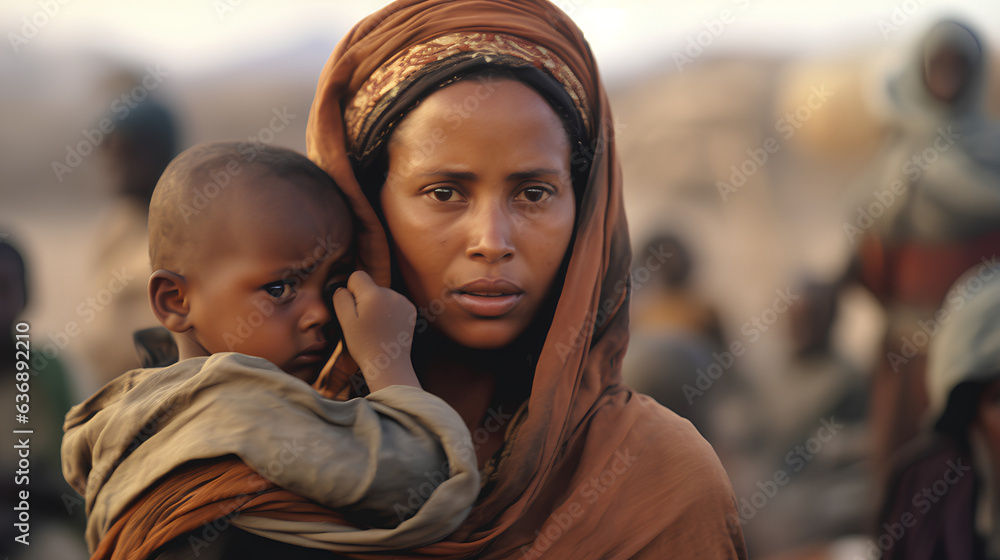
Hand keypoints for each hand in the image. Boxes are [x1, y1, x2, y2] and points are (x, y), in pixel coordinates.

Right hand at [332, 271, 419, 390]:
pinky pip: (393, 302)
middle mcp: (392, 293)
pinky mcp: (410, 310)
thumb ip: (342, 299)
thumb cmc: (364, 344)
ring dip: (377, 305)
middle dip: (365, 299)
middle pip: (371, 286)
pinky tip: (387, 327)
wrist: (388, 364)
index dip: (351, 291)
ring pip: (382, 294)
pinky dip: (389, 312)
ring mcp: (403, 301)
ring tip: (377, 327)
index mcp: (374, 294)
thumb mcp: (345, 322)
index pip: (358, 275)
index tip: (354, 310)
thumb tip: (344, 288)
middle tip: (365, 323)